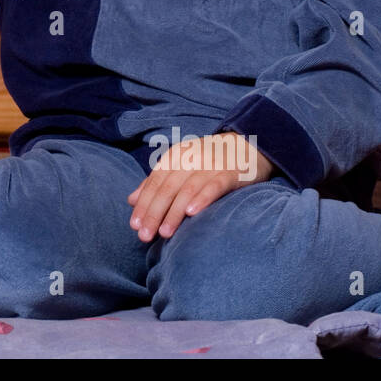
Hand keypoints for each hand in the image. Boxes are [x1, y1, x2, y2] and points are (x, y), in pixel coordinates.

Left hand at [126, 132, 273, 241]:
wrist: (248, 145)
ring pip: (187, 189)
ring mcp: (210, 165)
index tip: (134, 225)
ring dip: (174, 212)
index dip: (144, 203)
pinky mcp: (230, 173)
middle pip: (167, 187)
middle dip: (154, 212)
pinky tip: (191, 213)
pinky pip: (214, 186)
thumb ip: (157, 182)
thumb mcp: (181, 166)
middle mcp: (190, 158)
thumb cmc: (209, 161)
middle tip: (144, 235)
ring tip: (164, 233)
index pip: (155, 181)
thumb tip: (131, 200)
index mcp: (176, 156)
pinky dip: (202, 198)